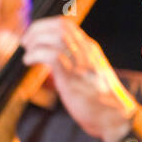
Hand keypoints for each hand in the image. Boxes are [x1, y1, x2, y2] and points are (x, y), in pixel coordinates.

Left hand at [21, 17, 136, 141]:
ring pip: (56, 37)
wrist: (115, 117)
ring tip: (27, 54)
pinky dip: (35, 55)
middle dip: (38, 29)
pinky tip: (29, 62)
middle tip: (26, 43)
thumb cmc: (98, 102)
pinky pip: (51, 55)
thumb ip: (73, 68)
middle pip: (60, 26)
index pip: (66, 25)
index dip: (44, 26)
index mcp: (90, 49)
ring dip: (36, 41)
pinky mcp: (73, 77)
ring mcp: (81, 63)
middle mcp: (86, 51)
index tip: (33, 36)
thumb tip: (50, 72)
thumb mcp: (87, 77)